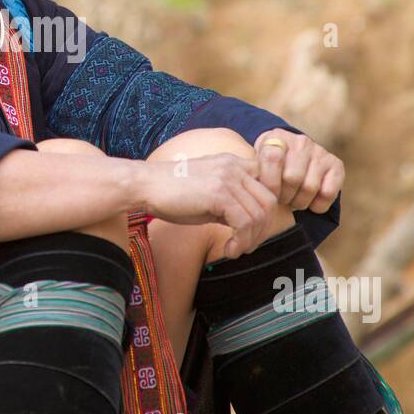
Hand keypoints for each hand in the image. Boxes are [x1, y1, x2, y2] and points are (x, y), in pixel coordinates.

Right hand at [136, 152, 279, 260]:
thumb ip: (230, 201)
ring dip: (250, 240)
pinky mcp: (219, 193)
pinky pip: (244, 223)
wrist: (144, 185)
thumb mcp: (208, 193)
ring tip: (235, 250)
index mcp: (233, 163)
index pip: (267, 185)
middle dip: (262, 230)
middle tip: (246, 246)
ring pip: (259, 215)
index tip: (252, 231)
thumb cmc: (171, 193)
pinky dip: (241, 242)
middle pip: (269, 201)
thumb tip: (248, 226)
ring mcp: (228, 178)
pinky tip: (229, 250)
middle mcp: (235, 166)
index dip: (266, 211)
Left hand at [253, 129, 343, 212]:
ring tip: (294, 201)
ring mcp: (319, 152)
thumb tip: (253, 193)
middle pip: (292, 178)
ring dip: (299, 203)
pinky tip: (310, 203)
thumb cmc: (269, 168)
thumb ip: (254, 174)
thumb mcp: (257, 165)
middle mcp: (300, 142)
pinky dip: (318, 205)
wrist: (292, 159)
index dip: (269, 183)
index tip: (267, 195)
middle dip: (284, 197)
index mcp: (276, 138)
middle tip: (281, 200)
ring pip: (309, 187)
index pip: (272, 159)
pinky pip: (328, 192)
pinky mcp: (335, 164)